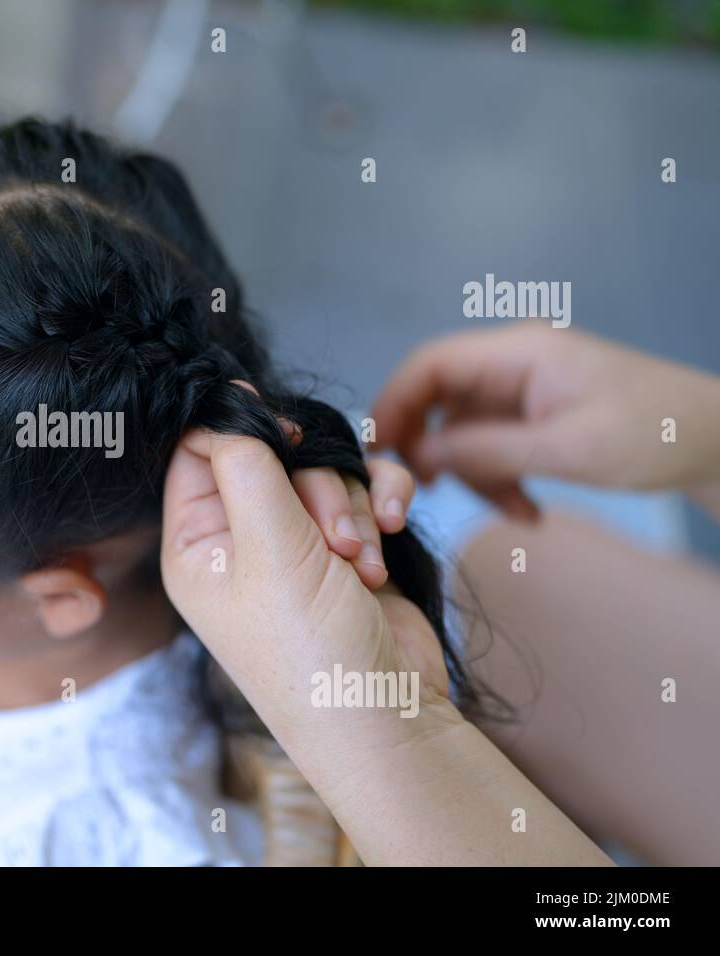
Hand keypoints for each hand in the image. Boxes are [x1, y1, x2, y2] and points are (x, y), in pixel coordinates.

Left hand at [160, 428, 453, 759]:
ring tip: (357, 563)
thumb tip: (229, 402)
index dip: (241, 431)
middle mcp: (240, 542)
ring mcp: (296, 546)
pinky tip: (387, 541)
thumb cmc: (310, 650)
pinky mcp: (347, 549)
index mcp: (196, 544)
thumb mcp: (267, 547)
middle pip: (271, 456)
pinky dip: (380, 510)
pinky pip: (365, 493)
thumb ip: (247, 464)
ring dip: (351, 507)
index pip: (198, 451)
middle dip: (314, 486)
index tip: (284, 439)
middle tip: (328, 537)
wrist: (386, 715)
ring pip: (324, 472)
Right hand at [371, 322, 719, 518]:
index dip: (393, 403)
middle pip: (438, 400)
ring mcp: (522, 393)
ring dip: (475, 477)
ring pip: (462, 432)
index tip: (376, 450)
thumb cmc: (654, 434)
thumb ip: (486, 451)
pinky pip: (491, 449)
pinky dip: (500, 481)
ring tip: (517, 511)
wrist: (716, 442)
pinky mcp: (532, 418)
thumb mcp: (567, 449)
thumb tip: (418, 456)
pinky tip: (529, 511)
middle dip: (431, 449)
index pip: (430, 364)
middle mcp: (512, 365)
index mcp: (519, 353)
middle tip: (428, 493)